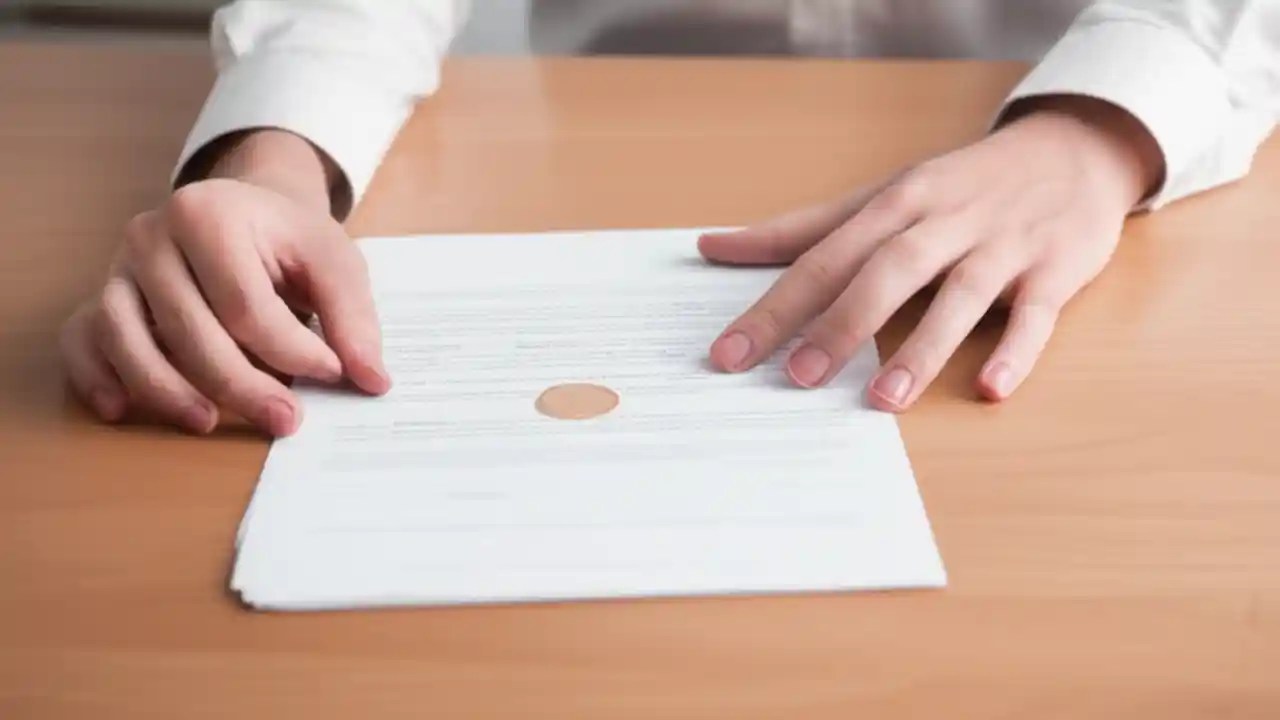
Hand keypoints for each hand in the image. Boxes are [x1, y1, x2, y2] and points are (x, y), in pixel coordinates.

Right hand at [59, 130, 389, 434]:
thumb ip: (353, 319)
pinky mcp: (99, 296)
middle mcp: (151, 235)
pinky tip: (121, 410)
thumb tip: (371, 380)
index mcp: (209, 213)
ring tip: (207, 424)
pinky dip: (95, 376)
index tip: (332, 374)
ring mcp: (118, 267)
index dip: (291, 351)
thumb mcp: (334, 263)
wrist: (245, 210)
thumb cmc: (289, 240)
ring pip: (126, 338)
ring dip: (164, 390)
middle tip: (286, 421)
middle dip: (240, 385)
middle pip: (189, 329)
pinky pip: (81, 339)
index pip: (245, 304)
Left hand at [701, 97, 1162, 410]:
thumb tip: (714, 246)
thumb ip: (801, 228)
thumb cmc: (960, 184)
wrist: (1072, 150)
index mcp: (895, 204)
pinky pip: (1036, 315)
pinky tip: (989, 388)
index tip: (729, 353)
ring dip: (921, 348)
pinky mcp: (1055, 271)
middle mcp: (944, 222)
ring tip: (883, 400)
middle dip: (840, 323)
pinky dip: (1016, 351)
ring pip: (959, 296)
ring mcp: (1002, 246)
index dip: (775, 306)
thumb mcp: (883, 194)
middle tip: (797, 377)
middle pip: (885, 270)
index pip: (823, 257)